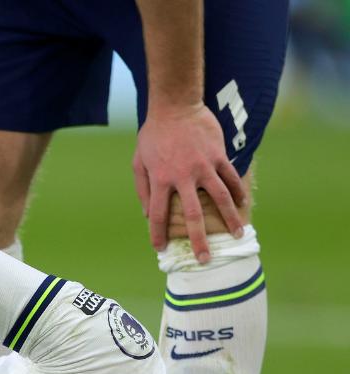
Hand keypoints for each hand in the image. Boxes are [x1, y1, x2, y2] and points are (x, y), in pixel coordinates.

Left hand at [132, 104, 245, 261]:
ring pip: (220, 198)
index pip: (156, 215)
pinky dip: (238, 192)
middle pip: (192, 216)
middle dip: (198, 240)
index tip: (160, 248)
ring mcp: (203, 166)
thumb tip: (146, 214)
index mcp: (159, 180)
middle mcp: (182, 177)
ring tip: (236, 235)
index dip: (157, 234)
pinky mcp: (218, 155)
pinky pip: (231, 177)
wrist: (175, 107)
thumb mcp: (138, 162)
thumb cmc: (153, 135)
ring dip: (229, 219)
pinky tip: (242, 204)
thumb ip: (143, 189)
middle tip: (204, 259)